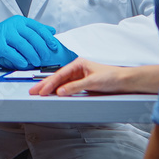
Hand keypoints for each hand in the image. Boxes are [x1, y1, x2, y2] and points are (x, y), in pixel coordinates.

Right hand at [0, 16, 75, 70]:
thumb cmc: (1, 38)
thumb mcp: (18, 31)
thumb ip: (34, 31)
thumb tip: (52, 31)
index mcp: (19, 21)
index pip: (37, 28)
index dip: (47, 37)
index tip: (53, 46)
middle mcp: (13, 25)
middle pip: (31, 36)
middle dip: (41, 48)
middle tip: (46, 57)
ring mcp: (4, 34)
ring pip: (22, 44)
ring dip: (32, 54)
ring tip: (36, 61)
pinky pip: (11, 52)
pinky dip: (19, 59)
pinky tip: (24, 64)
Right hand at [29, 58, 155, 95]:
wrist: (125, 81)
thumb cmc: (112, 77)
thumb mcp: (93, 82)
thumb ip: (75, 87)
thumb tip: (60, 91)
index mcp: (78, 64)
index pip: (60, 75)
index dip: (49, 83)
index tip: (41, 91)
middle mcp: (77, 69)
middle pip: (57, 78)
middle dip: (44, 84)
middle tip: (33, 91)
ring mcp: (79, 77)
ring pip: (61, 83)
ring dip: (50, 89)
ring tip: (39, 93)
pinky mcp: (82, 84)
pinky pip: (67, 88)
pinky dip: (59, 91)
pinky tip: (53, 95)